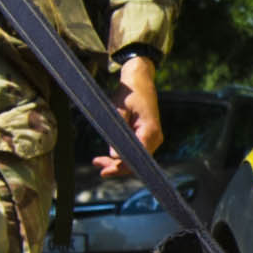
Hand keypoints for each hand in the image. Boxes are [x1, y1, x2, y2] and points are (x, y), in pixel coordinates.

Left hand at [95, 56, 165, 177]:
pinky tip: (107, 156)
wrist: (140, 81)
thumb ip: (117, 132)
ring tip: (98, 161)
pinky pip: (135, 151)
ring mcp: (152, 139)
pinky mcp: (147, 137)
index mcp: (150, 131)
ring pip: (135, 158)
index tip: (105, 171)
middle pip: (136, 161)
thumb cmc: (129, 93)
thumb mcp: (119, 109)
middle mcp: (155, 138)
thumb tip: (114, 156)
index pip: (136, 157)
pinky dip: (122, 154)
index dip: (121, 167)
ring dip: (117, 162)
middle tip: (97, 165)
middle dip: (116, 167)